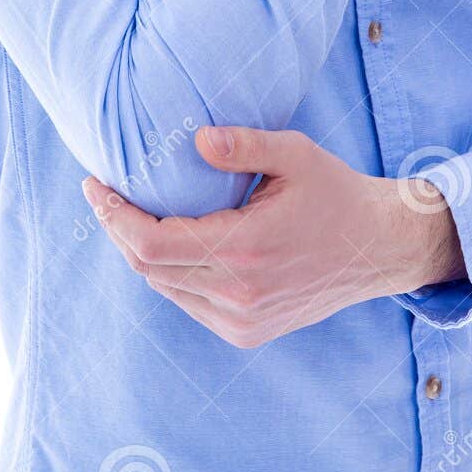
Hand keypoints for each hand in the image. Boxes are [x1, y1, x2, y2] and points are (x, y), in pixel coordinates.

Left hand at [82, 126, 465, 348]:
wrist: (376, 248)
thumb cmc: (335, 192)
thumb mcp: (295, 154)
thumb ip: (243, 144)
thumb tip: (194, 139)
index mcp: (244, 249)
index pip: (149, 244)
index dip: (112, 216)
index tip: (94, 185)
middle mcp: (237, 294)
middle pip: (147, 266)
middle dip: (118, 228)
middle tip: (105, 192)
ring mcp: (241, 320)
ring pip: (164, 287)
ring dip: (140, 251)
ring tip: (130, 212)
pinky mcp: (246, 332)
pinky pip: (187, 301)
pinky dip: (169, 271)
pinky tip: (170, 240)